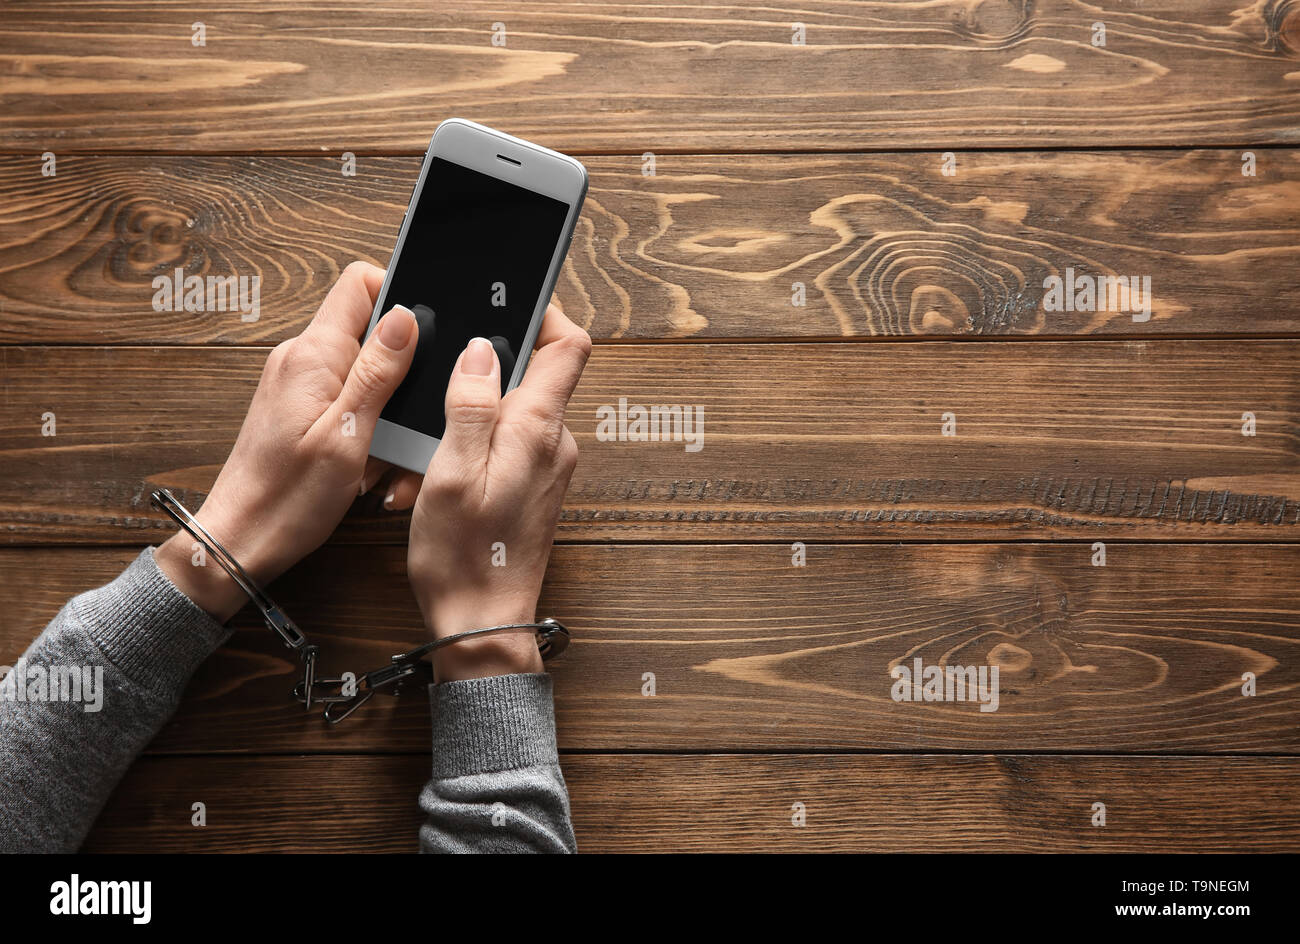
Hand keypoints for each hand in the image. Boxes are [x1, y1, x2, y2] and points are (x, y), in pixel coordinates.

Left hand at [155, 262, 416, 620]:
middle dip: (401, 366)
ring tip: (382, 452)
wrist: (240, 540)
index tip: (427, 332)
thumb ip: (378, 371)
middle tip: (408, 412)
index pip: (360, 283)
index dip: (399, 295)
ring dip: (385, 405)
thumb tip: (404, 316)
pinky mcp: (299, 407)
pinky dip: (367, 424)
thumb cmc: (287, 498)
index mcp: (314, 354)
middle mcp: (301, 358)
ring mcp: (298, 382)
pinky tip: (367, 461)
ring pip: (363, 370)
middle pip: (369, 328)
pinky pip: (347, 398)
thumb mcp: (348, 433)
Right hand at [387, 302, 590, 680]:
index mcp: (538, 429)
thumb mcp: (452, 472)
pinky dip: (469, 450)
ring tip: (423, 455)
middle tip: (435, 390)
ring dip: (465, 420)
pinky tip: (432, 478)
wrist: (484, 624)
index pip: (567, 345)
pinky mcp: (535, 487)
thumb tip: (484, 349)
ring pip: (512, 413)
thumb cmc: (464, 556)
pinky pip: (506, 446)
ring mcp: (548, 466)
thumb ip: (471, 404)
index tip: (504, 300)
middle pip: (535, 373)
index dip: (541, 313)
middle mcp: (555, 443)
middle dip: (480, 373)